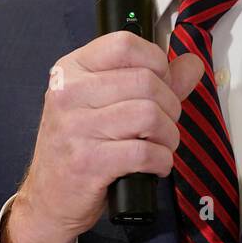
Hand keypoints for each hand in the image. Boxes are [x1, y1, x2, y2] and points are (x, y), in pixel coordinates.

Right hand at [2, 31, 202, 242]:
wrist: (48, 198)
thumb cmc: (81, 145)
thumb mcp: (106, 103)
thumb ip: (153, 80)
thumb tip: (192, 64)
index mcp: (71, 70)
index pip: (124, 44)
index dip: (156, 61)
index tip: (161, 81)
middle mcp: (68, 93)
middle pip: (146, 81)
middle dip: (170, 105)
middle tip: (165, 123)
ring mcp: (75, 128)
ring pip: (150, 115)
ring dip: (169, 135)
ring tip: (162, 145)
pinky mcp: (87, 162)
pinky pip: (145, 152)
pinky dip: (162, 160)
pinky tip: (155, 165)